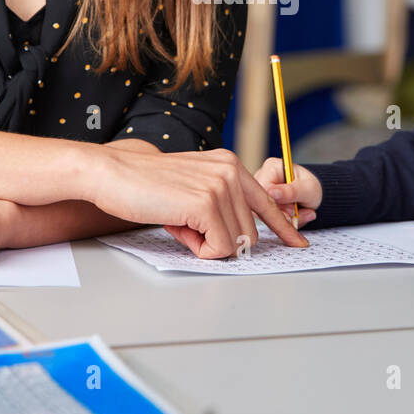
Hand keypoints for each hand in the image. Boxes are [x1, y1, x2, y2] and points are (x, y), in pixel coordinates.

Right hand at [90, 145, 308, 258]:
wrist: (114, 174)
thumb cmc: (146, 185)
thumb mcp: (193, 186)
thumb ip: (220, 203)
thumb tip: (241, 238)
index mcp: (230, 165)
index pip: (267, 201)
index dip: (284, 227)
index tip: (299, 243)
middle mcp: (232, 171)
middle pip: (250, 231)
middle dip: (219, 239)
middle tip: (186, 225)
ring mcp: (221, 186)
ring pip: (236, 241)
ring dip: (206, 244)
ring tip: (179, 222)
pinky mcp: (207, 204)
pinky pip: (219, 247)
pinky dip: (199, 249)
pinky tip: (178, 228)